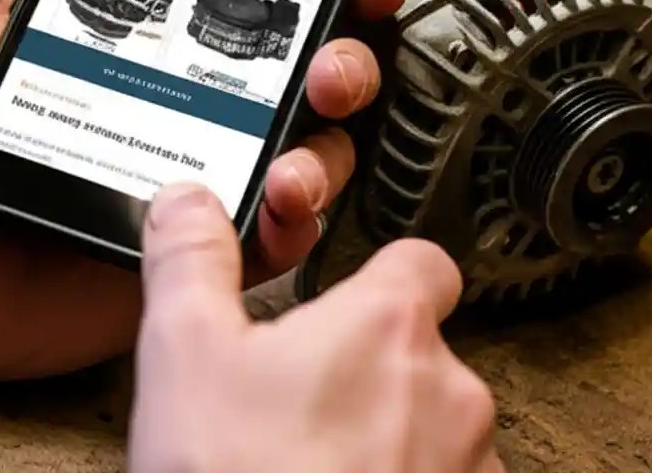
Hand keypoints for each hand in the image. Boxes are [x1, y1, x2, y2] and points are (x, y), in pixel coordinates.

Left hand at [0, 0, 407, 389]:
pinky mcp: (186, 255)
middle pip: (306, 76)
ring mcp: (192, 182)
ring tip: (295, 141)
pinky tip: (275, 199)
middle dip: (348, 56)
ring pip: (310, 157)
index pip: (255, 0)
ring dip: (328, 143)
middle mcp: (185, 106)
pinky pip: (270, 242)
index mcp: (148, 40)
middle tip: (329, 57)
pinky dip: (293, 223)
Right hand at [129, 184, 502, 472]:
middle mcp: (449, 391)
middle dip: (361, 371)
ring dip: (384, 437)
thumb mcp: (184, 354)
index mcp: (387, 326)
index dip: (379, 271)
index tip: (340, 296)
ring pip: (430, 427)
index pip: (420, 258)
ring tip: (306, 464)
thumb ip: (190, 261)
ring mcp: (468, 467)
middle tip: (292, 404)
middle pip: (417, 350)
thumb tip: (188, 205)